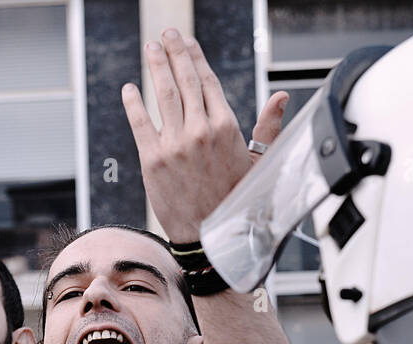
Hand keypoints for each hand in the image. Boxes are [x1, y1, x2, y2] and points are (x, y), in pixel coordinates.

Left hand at [122, 30, 286, 242]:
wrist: (212, 238)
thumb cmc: (236, 202)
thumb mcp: (258, 163)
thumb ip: (267, 127)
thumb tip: (282, 96)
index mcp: (226, 127)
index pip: (208, 82)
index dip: (195, 58)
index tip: (187, 44)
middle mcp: (200, 131)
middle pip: (185, 81)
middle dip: (174, 53)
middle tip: (166, 35)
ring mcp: (175, 144)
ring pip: (163, 95)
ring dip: (155, 67)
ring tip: (150, 49)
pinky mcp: (153, 160)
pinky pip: (140, 123)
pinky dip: (133, 103)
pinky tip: (130, 89)